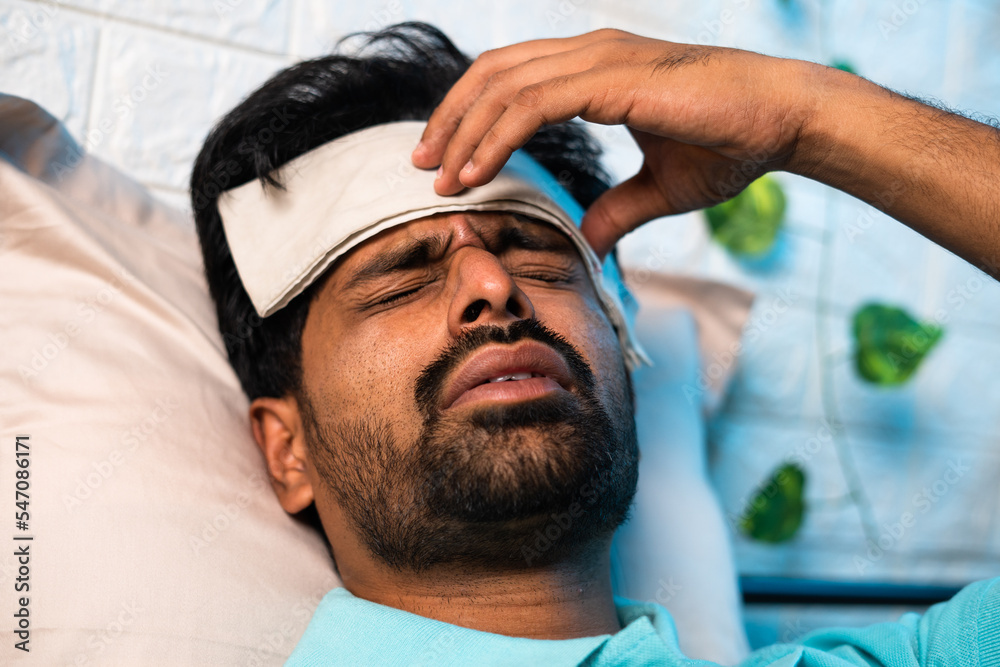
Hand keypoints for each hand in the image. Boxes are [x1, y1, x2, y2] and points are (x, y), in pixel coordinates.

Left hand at [411, 29, 816, 258]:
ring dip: (462, 132)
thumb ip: (618, 209)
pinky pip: (533, 103)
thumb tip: (588, 240)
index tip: (446, 160)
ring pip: (503, 85)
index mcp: (596, 68)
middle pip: (492, 73)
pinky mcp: (612, 78)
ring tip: (439, 177)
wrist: (784, 120)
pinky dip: (496, 137)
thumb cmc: (732, 144)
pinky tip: (475, 173)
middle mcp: (590, 53)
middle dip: (450, 120)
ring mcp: (599, 58)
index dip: (472, 116)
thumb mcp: (660, 187)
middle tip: (422, 165)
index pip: (512, 79)